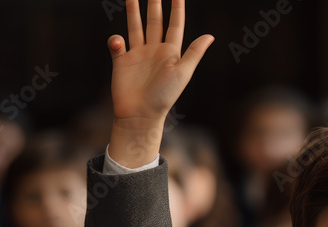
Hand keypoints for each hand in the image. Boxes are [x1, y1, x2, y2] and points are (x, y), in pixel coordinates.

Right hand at [107, 0, 213, 166]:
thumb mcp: (183, 73)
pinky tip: (118, 43)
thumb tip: (211, 36)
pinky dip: (116, 40)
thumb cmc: (165, 96)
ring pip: (135, 26)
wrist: (141, 114)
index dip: (177, 8)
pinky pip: (117, 43)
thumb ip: (194, 53)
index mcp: (171, 52)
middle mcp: (154, 50)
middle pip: (154, 21)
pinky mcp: (121, 61)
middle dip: (154, 3)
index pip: (175, 24)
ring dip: (133, 10)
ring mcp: (137, 54)